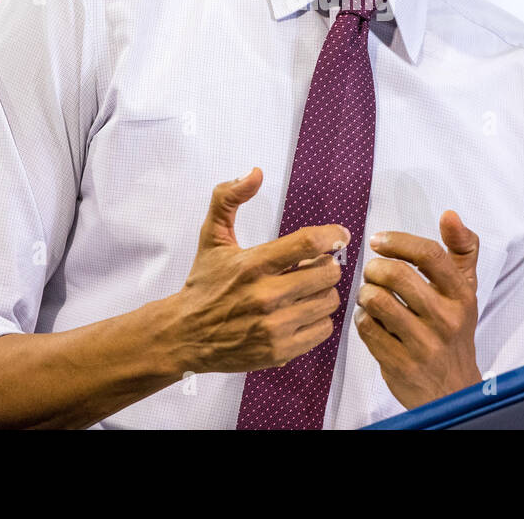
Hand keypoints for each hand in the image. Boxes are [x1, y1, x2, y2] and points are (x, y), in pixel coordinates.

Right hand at [166, 168, 348, 374]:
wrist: (184, 335)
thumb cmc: (204, 284)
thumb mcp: (212, 237)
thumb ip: (228, 198)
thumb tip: (255, 172)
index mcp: (253, 264)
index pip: (308, 243)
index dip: (332, 235)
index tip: (339, 235)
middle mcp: (265, 296)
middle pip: (327, 274)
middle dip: (326, 266)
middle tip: (314, 266)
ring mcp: (274, 326)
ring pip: (328, 301)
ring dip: (323, 292)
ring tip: (307, 290)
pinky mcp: (279, 351)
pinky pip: (323, 330)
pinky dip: (319, 319)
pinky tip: (302, 312)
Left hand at [353, 210, 481, 409]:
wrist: (454, 391)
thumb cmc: (454, 331)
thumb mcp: (465, 290)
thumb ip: (462, 250)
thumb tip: (450, 214)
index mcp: (461, 295)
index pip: (429, 255)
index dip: (398, 241)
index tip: (378, 240)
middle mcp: (446, 319)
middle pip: (397, 275)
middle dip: (374, 268)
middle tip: (372, 273)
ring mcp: (424, 344)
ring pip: (377, 301)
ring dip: (365, 293)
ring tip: (369, 296)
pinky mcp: (401, 365)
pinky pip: (367, 329)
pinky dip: (361, 319)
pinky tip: (369, 320)